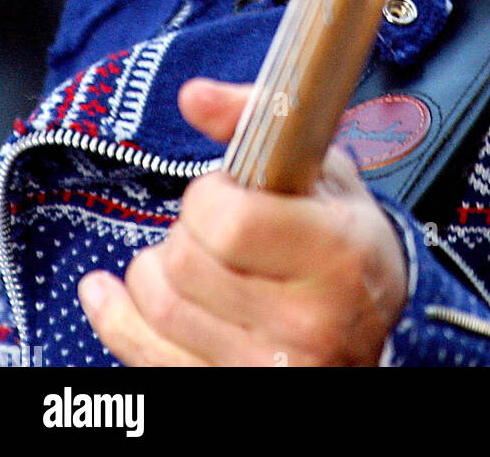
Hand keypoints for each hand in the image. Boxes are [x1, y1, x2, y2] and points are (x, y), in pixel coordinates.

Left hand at [77, 78, 409, 366]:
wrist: (381, 331)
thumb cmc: (347, 245)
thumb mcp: (326, 173)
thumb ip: (261, 120)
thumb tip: (194, 96)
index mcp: (337, 254)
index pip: (231, 222)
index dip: (210, 196)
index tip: (224, 190)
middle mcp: (307, 323)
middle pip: (187, 264)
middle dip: (184, 230)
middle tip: (212, 226)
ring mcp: (270, 370)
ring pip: (161, 308)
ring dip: (153, 270)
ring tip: (182, 257)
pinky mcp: (234, 392)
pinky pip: (146, 358)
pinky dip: (117, 317)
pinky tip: (108, 292)